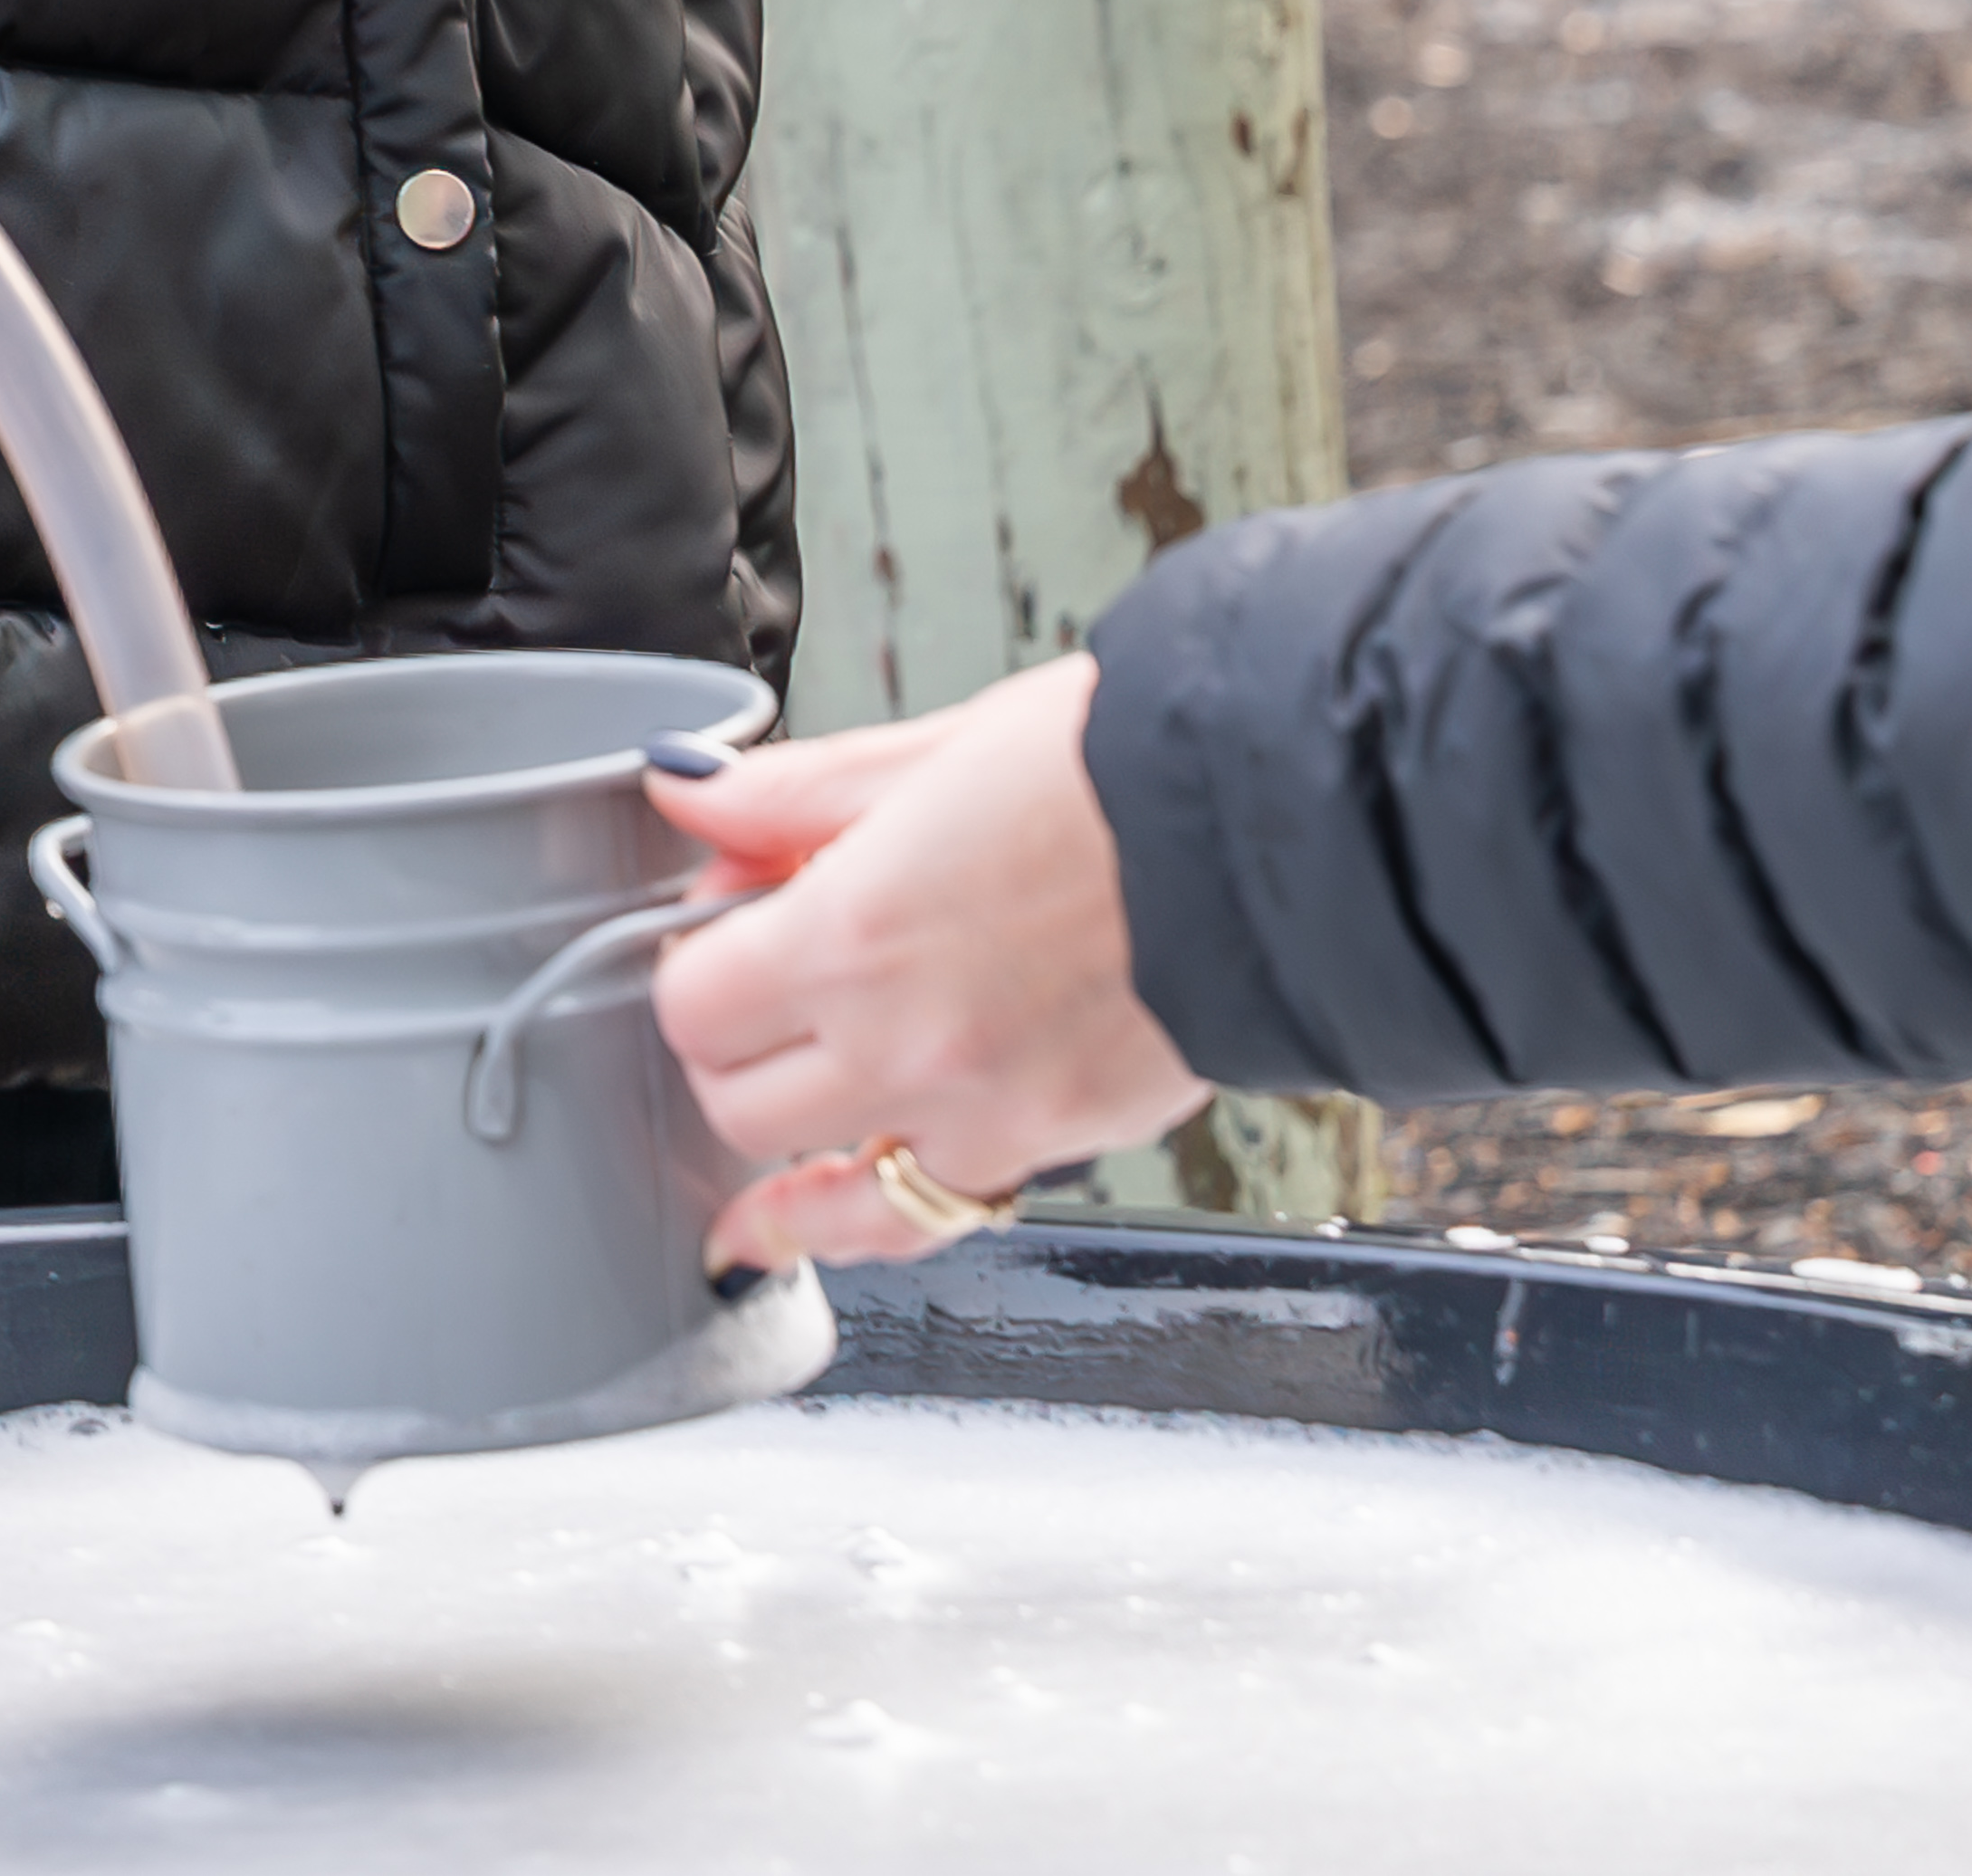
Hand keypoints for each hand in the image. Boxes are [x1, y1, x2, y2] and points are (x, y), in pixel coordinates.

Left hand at [648, 655, 1209, 1273]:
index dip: (694, 957)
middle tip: (766, 988)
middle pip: (733, 1101)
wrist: (1283, 829)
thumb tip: (688, 789)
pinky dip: (855, 1221)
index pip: (691, 999)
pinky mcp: (1054, 1146)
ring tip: (775, 1106)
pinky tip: (801, 1224)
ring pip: (818, 1188)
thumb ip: (795, 792)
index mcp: (857, 930)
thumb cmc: (1126, 769)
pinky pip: (922, 1219)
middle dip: (731, 1044)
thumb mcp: (938, 748)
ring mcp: (980, 1113)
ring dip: (786, 1142)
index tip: (727, 921)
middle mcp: (904, 1044)